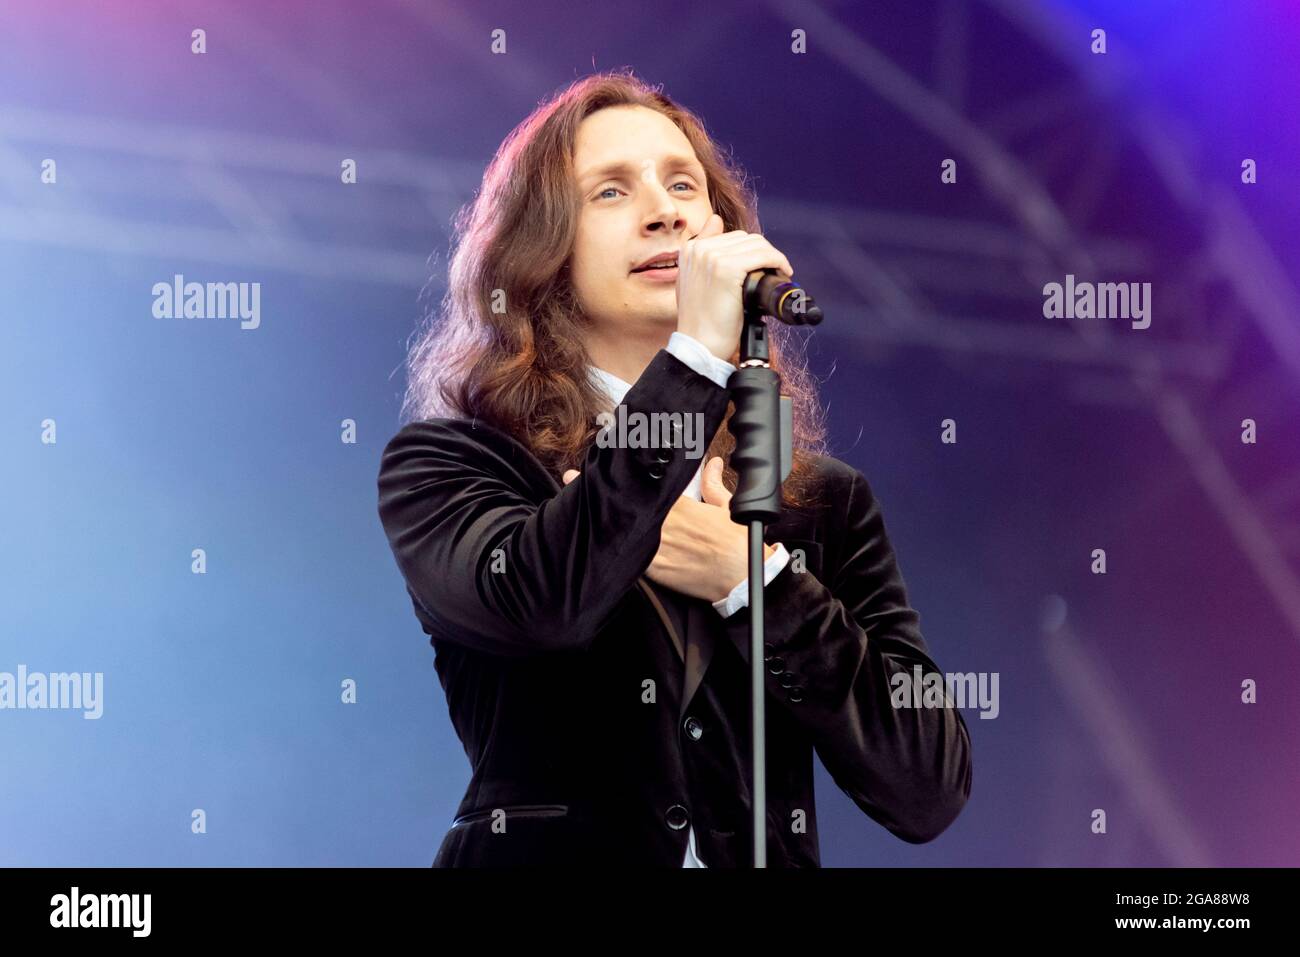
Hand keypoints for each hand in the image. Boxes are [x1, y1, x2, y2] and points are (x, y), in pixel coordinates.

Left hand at [563, 457, 777, 602]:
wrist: (742, 574)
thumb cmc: (735, 540)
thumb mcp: (724, 506)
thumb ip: (712, 482)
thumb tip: (711, 462)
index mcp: (678, 505)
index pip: (642, 485)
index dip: (620, 476)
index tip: (599, 464)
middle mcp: (663, 524)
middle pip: (623, 506)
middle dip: (597, 492)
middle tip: (571, 479)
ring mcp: (657, 548)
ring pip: (620, 532)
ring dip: (598, 521)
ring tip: (573, 508)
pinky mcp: (655, 571)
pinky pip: (627, 559)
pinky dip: (610, 551)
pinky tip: (590, 545)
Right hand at [675, 213, 793, 362]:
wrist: (700, 345)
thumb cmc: (701, 320)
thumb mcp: (692, 281)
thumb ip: (703, 251)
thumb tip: (715, 219)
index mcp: (690, 249)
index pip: (732, 237)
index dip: (751, 251)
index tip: (762, 266)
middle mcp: (698, 248)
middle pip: (746, 238)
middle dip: (764, 254)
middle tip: (774, 272)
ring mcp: (711, 257)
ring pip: (757, 244)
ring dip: (773, 257)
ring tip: (780, 272)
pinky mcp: (726, 269)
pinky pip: (762, 256)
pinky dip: (778, 261)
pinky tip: (782, 272)